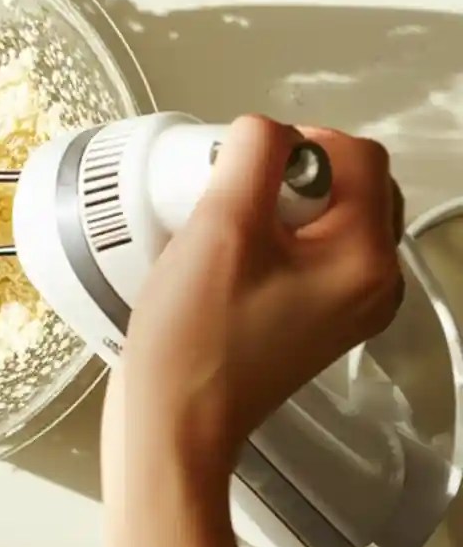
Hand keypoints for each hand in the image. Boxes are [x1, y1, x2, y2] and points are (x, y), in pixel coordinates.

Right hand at [102, 116, 403, 546]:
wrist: (173, 418)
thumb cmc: (195, 340)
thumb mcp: (221, 227)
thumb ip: (252, 157)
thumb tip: (264, 128)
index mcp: (366, 259)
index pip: (358, 155)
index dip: (298, 141)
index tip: (243, 166)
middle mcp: (373, 284)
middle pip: (351, 184)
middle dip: (291, 174)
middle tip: (234, 198)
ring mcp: (347, 305)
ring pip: (328, 216)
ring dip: (278, 205)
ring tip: (226, 230)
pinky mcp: (315, 318)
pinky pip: (310, 252)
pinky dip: (273, 238)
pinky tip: (227, 257)